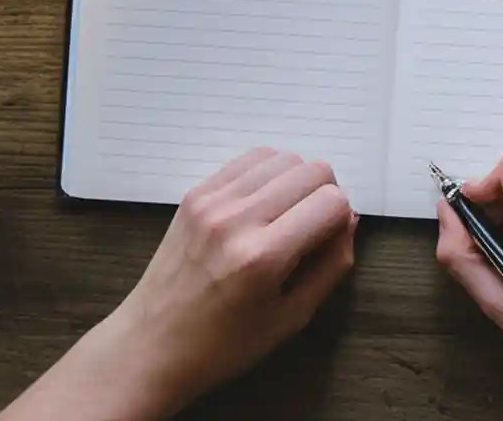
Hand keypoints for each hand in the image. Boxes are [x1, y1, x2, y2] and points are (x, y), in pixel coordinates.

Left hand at [0, 147, 357, 420]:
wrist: (151, 344)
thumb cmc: (226, 344)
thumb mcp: (293, 317)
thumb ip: (332, 264)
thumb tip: (351, 217)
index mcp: (264, 257)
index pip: (332, 202)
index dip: (341, 219)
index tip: (328, 241)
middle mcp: (237, 219)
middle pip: (312, 170)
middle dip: (325, 194)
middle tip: (311, 227)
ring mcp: (212, 201)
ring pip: (284, 157)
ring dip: (297, 180)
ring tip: (286, 214)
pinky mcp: (196, 193)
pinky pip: (250, 159)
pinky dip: (269, 173)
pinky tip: (263, 203)